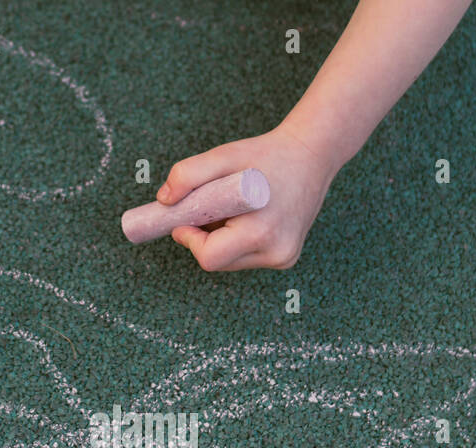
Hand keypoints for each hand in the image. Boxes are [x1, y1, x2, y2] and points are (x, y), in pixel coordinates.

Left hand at [157, 125, 336, 270]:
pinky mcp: (285, 258)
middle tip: (210, 209)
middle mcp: (276, 252)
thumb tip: (164, 201)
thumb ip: (187, 174)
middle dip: (204, 239)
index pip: (210, 258)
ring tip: (234, 210)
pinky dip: (237, 241)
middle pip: (218, 262)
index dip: (191, 240)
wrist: (311, 156)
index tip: (184, 220)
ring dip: (221, 240)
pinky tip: (250, 218)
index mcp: (262, 232)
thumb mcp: (224, 156)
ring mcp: (283, 258)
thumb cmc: (266, 155)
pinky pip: (246, 257)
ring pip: (231, 261)